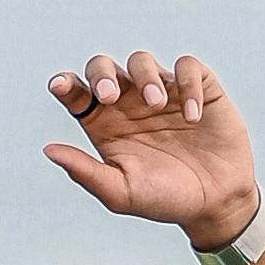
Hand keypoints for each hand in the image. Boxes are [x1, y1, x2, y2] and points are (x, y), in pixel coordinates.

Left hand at [43, 48, 262, 247]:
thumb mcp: (121, 193)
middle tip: (110, 96)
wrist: (215, 204)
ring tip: (156, 104)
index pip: (76, 94)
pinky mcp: (199, 89)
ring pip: (141, 60)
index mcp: (105, 124)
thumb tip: (48, 150)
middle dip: (102, 75)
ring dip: (144, 76)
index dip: (64, 84)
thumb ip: (85, 172)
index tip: (59, 87)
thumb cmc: (165, 199)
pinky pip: (187, 67)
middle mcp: (129, 103)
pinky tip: (193, 118)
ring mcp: (164, 92)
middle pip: (103, 67)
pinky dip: (188, 85)